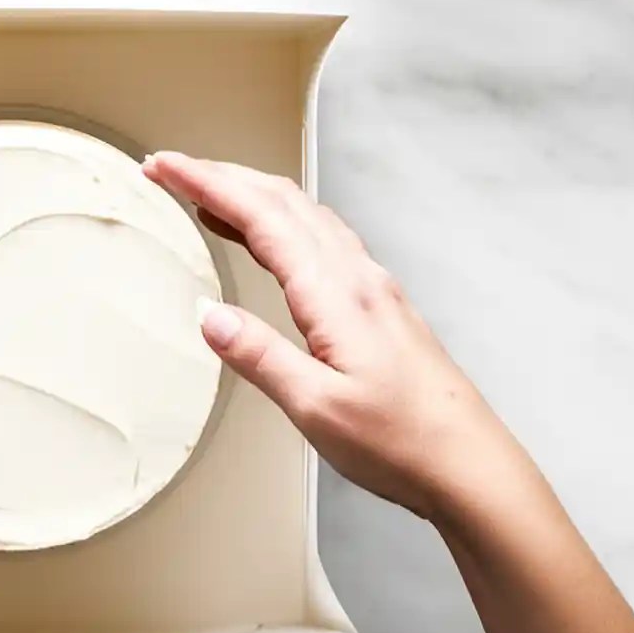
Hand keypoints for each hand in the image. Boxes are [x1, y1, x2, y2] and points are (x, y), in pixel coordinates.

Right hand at [143, 152, 532, 520]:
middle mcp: (357, 278)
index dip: (206, 184)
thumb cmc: (403, 443)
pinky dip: (280, 224)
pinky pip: (320, 241)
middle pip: (282, 200)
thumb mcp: (316, 408)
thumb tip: (207, 315)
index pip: (260, 217)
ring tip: (205, 194)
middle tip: (171, 170)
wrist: (469, 465)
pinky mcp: (377, 306)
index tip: (164, 167)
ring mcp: (371, 288)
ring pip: (303, 215)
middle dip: (221, 176)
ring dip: (251, 194)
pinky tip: (266, 240)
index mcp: (337, 294)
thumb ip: (258, 356)